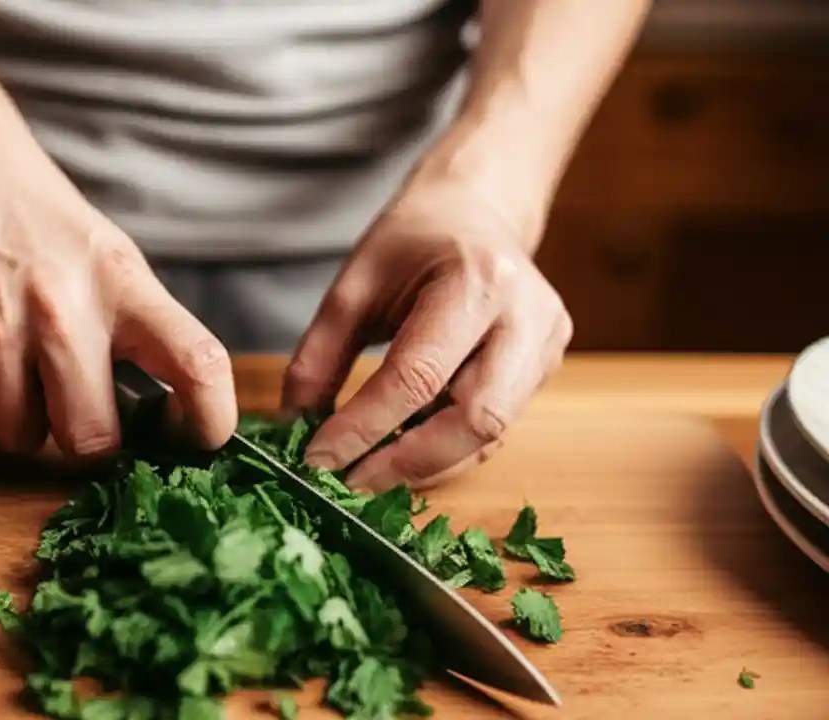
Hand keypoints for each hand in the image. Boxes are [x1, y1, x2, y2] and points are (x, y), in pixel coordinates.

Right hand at [0, 121, 235, 455]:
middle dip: (89, 439)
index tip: (201, 437)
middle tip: (81, 407)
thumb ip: (140, 332)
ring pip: (22, 438)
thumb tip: (162, 418)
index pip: (197, 364)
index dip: (211, 418)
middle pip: (92, 438)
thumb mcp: (112, 261)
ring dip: (27, 420)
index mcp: (122, 286)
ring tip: (23, 367)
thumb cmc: (44, 224)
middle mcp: (63, 311)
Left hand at [283, 172, 571, 490]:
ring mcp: (546, 346)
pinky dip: (445, 451)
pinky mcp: (547, 368)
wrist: (479, 209)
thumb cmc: (414, 240)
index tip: (317, 459)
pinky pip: (496, 430)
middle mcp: (526, 317)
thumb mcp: (354, 285)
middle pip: (475, 419)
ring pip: (491, 436)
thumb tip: (294, 426)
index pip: (417, 376)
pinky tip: (402, 453)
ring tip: (367, 473)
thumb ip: (319, 356)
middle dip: (406, 462)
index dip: (364, 427)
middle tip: (347, 484)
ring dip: (425, 465)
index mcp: (476, 281)